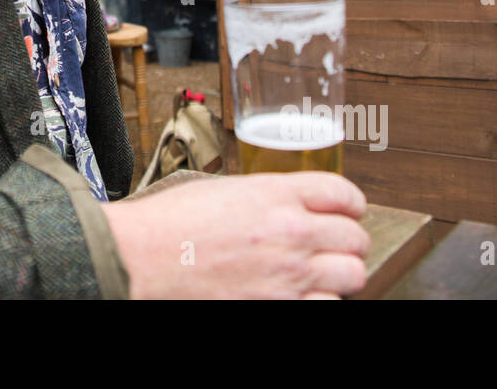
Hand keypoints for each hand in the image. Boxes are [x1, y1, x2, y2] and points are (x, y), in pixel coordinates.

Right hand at [102, 171, 368, 298]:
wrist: (141, 257)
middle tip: (335, 245)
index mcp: (276, 193)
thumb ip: (266, 197)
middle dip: (348, 240)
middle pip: (355, 236)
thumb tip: (288, 206)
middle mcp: (290, 232)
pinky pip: (329, 307)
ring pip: (354, 275)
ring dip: (341, 274)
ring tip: (323, 273)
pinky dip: (321, 301)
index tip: (348, 211)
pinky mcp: (278, 307)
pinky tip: (303, 295)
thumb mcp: (223, 189)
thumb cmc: (170, 222)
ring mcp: (288, 274)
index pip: (343, 193)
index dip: (350, 203)